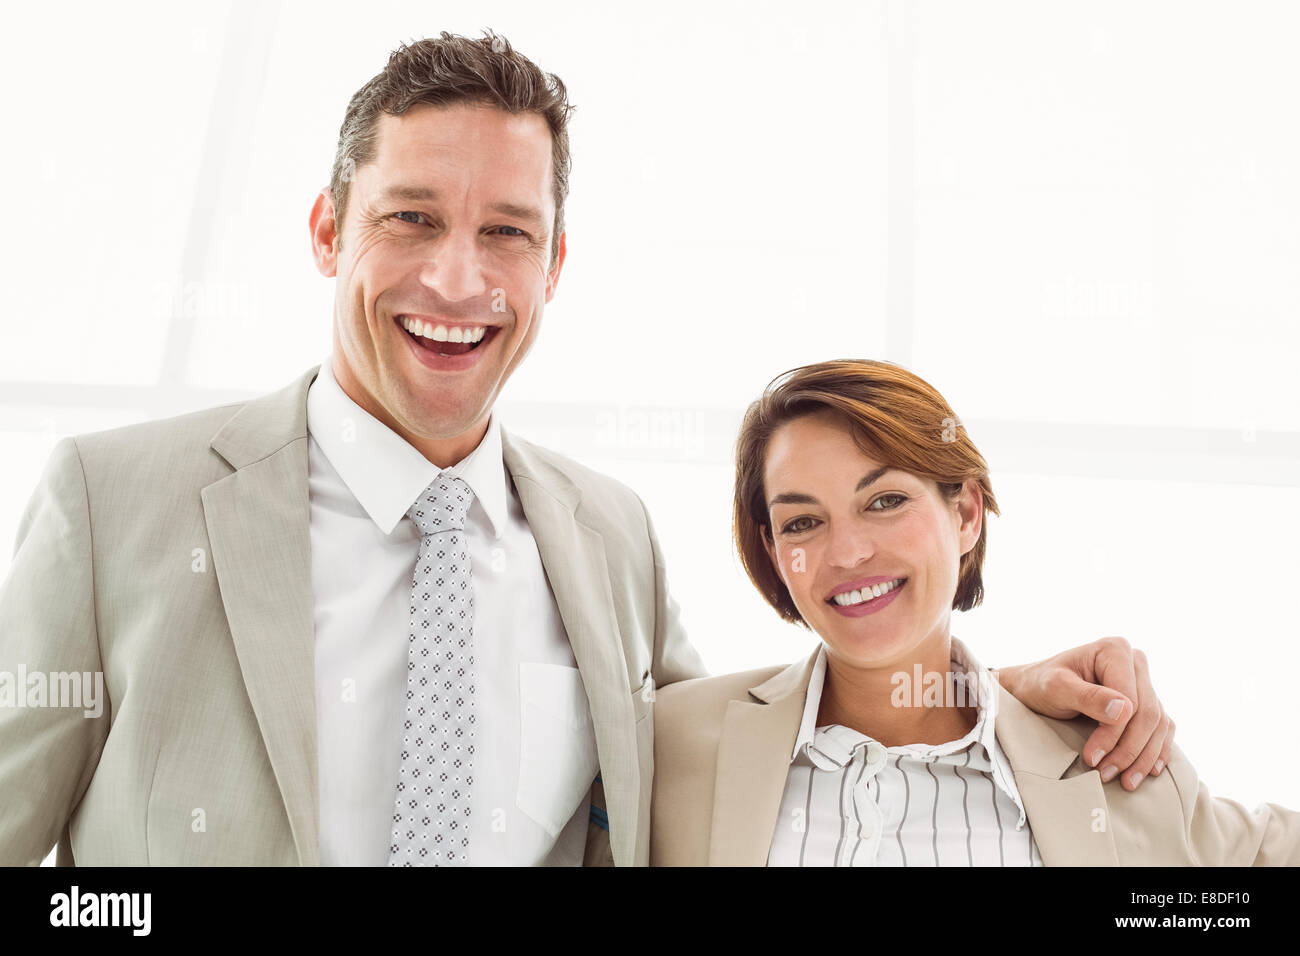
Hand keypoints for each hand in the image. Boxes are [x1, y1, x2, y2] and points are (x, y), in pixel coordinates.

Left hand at [994, 637, 1173, 790]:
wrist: (1033, 689)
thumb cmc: (1040, 685)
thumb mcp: (1055, 687)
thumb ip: (1087, 696)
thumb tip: (1124, 710)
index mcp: (1116, 650)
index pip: (1130, 700)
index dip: (1115, 734)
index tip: (1093, 758)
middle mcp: (1135, 662)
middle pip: (1148, 714)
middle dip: (1129, 750)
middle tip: (1106, 774)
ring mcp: (1143, 682)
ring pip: (1158, 724)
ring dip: (1143, 757)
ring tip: (1124, 780)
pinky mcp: (1145, 701)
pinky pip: (1162, 728)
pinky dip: (1156, 750)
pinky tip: (1149, 770)